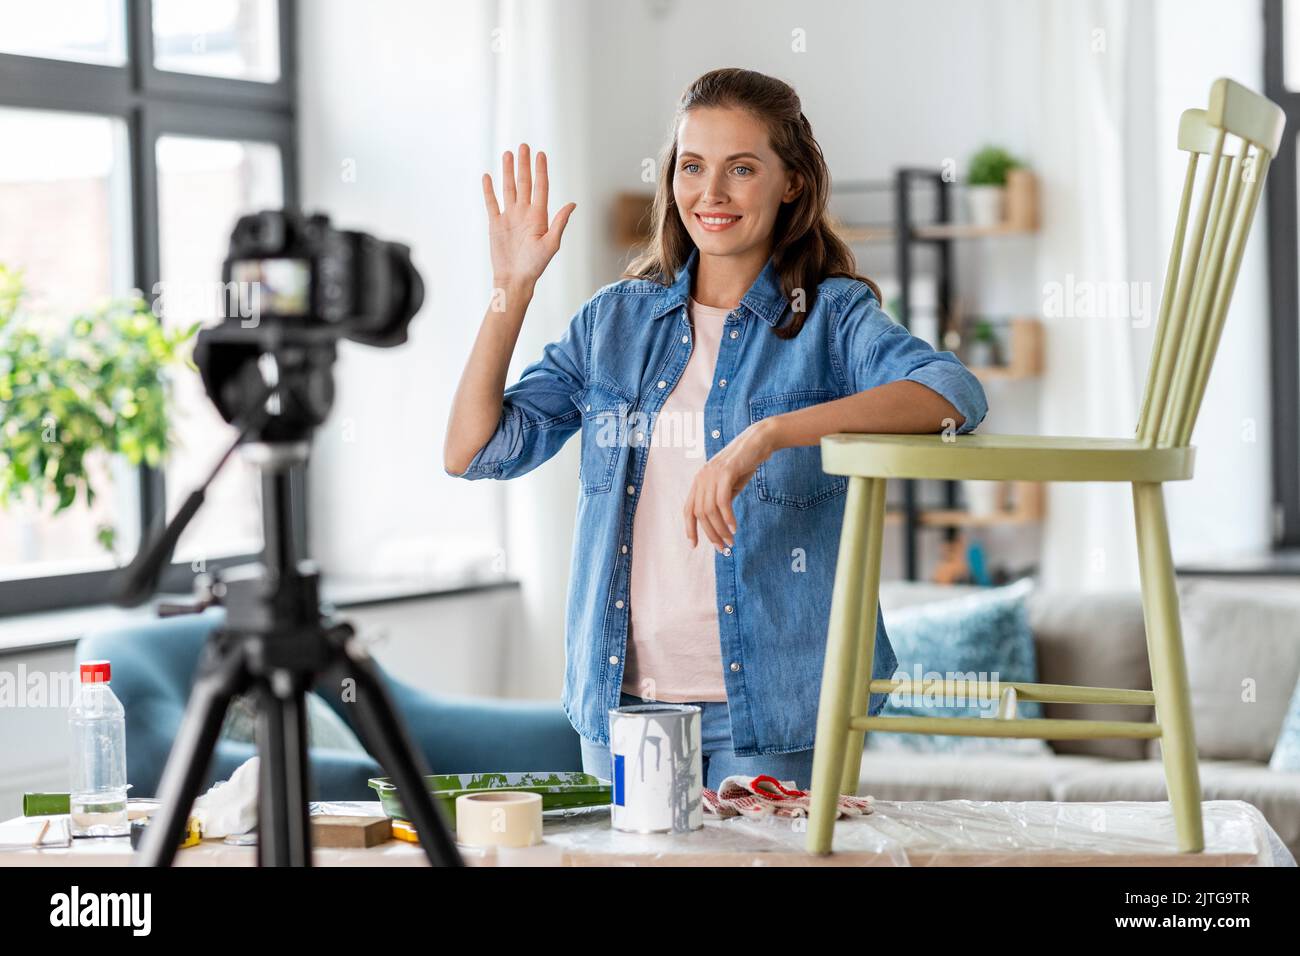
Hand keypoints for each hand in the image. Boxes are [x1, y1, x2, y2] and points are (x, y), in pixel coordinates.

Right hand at [483, 143, 575, 289]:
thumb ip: (560, 223)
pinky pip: (492, 202)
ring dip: (508, 171)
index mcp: (539, 216)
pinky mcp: (495, 223)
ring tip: (508, 154)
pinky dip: (489, 189)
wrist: (514, 279)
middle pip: (524, 183)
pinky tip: (488, 176)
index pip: (541, 187)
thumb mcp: (551, 244)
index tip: (541, 154)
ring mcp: (509, 217)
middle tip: (524, 146)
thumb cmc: (535, 266)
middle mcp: (524, 213)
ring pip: (509, 188)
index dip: (541, 170)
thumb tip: (572, 204)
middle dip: (524, 164)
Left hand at [682, 420, 777, 550]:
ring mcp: (712, 474)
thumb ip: (721, 500)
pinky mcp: (725, 472)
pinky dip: (728, 518)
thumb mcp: (729, 484)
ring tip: (730, 541)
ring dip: (720, 529)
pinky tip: (734, 527)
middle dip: (710, 534)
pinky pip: (722, 501)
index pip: (688, 509)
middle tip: (722, 547)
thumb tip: (719, 522)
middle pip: (699, 513)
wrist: (758, 441)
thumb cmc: (744, 463)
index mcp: (699, 481)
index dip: (689, 528)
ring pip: (710, 510)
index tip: (694, 545)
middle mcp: (701, 477)